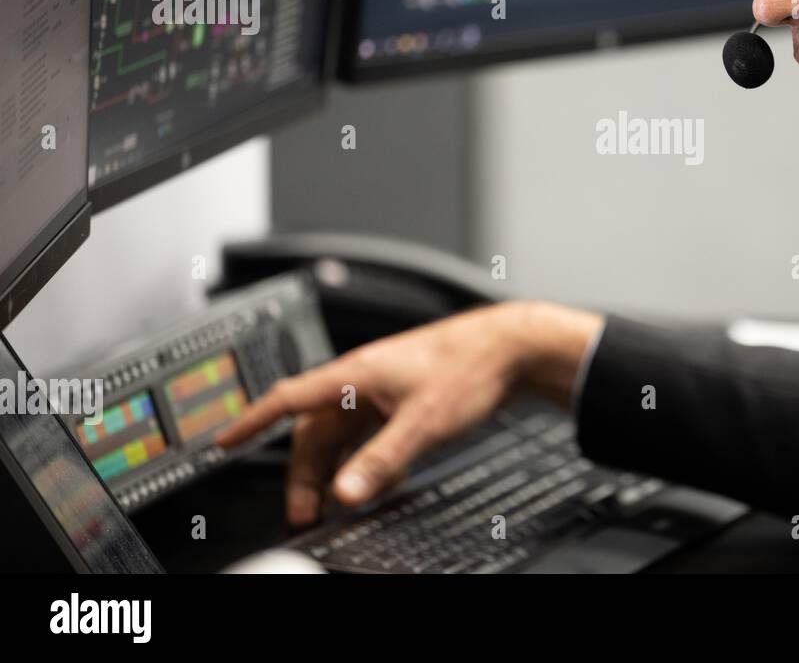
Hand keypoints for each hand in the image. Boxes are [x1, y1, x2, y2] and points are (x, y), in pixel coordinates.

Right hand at [215, 299, 601, 526]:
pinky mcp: (405, 398)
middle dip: (303, 473)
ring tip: (334, 505)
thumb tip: (344, 494)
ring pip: (344, 435)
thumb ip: (381, 461)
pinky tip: (377, 482)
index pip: (288, 398)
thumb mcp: (423, 422)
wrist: (513, 347)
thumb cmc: (471, 366)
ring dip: (335, 470)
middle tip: (303, 513)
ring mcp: (385, 389)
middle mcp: (364, 379)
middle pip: (315, 430)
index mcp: (355, 374)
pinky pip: (370, 434)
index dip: (252, 421)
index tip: (224, 441)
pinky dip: (365, 460)